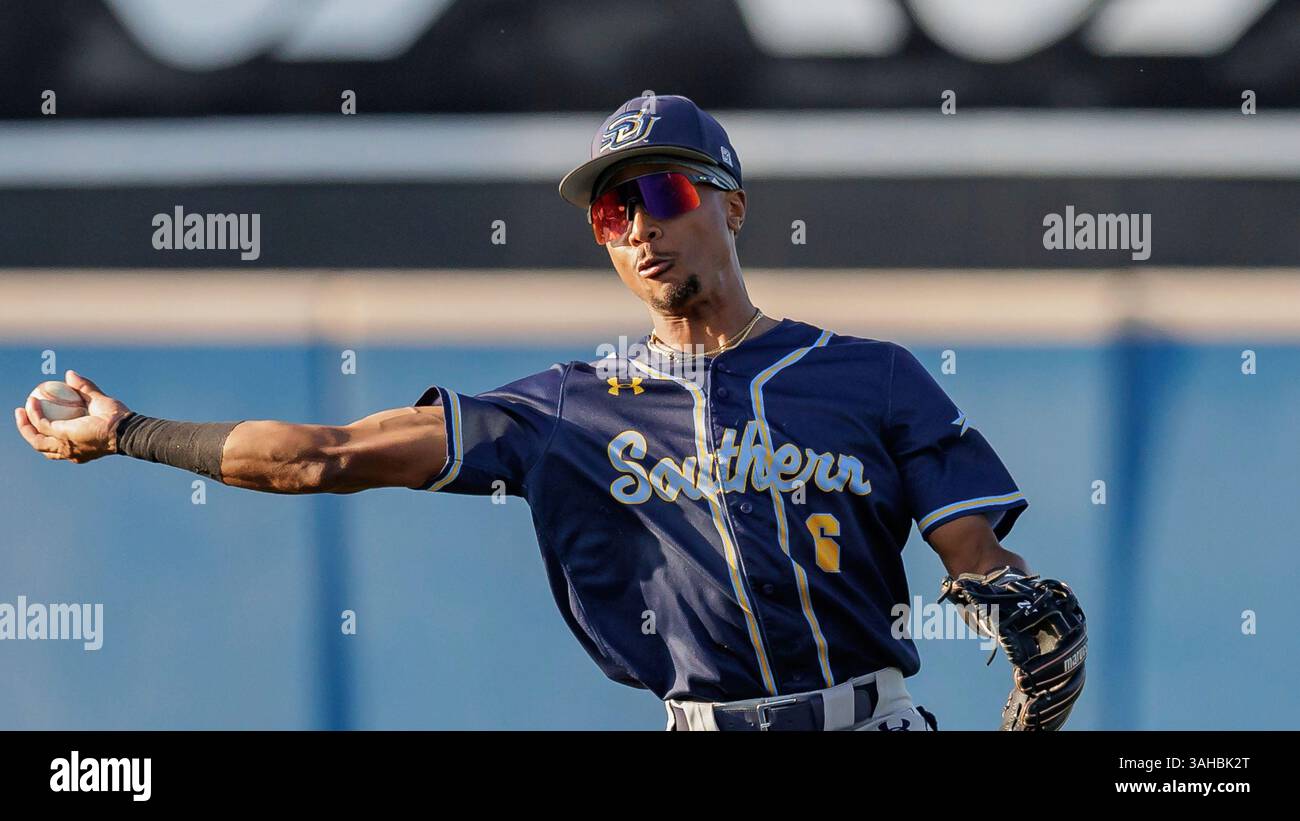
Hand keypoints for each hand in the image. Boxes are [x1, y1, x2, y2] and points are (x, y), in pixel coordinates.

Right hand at [14, 370, 131, 463]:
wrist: (125, 427)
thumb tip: (70, 374)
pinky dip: (34, 413)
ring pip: (36, 440)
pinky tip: (32, 402)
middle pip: (41, 446)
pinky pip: (42, 424)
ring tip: (21, 409)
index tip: (39, 416)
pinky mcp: (63, 437)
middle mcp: (70, 452)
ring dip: (25, 425)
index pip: (56, 444)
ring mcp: (65, 447)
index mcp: (78, 448)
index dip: (44, 433)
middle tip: (23, 414)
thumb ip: (85, 388)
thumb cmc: (118, 418)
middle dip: (28, 432)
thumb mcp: (98, 400)